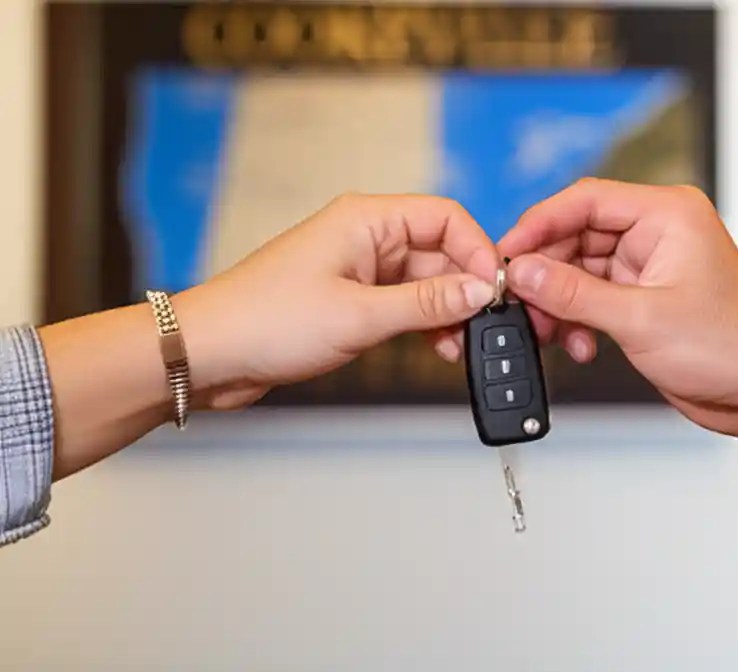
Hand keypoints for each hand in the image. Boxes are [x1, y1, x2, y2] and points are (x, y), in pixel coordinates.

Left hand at [174, 193, 500, 408]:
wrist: (208, 354)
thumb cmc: (264, 321)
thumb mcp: (360, 316)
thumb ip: (428, 303)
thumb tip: (481, 291)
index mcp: (365, 219)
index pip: (445, 217)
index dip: (478, 250)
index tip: (495, 288)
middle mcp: (365, 237)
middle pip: (440, 252)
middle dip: (465, 288)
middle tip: (483, 327)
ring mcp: (358, 269)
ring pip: (426, 282)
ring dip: (447, 312)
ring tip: (458, 346)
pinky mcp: (351, 299)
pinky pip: (405, 304)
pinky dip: (425, 324)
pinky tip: (438, 349)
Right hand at [497, 179, 737, 495]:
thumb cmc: (733, 348)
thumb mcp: (639, 320)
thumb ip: (573, 293)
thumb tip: (523, 271)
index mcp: (669, 214)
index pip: (586, 200)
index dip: (539, 224)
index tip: (507, 253)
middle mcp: (660, 233)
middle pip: (577, 235)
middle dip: (546, 272)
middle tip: (519, 302)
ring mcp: (652, 267)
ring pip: (581, 270)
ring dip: (560, 302)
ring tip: (548, 332)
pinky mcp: (647, 299)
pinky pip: (594, 297)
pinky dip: (578, 319)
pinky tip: (578, 344)